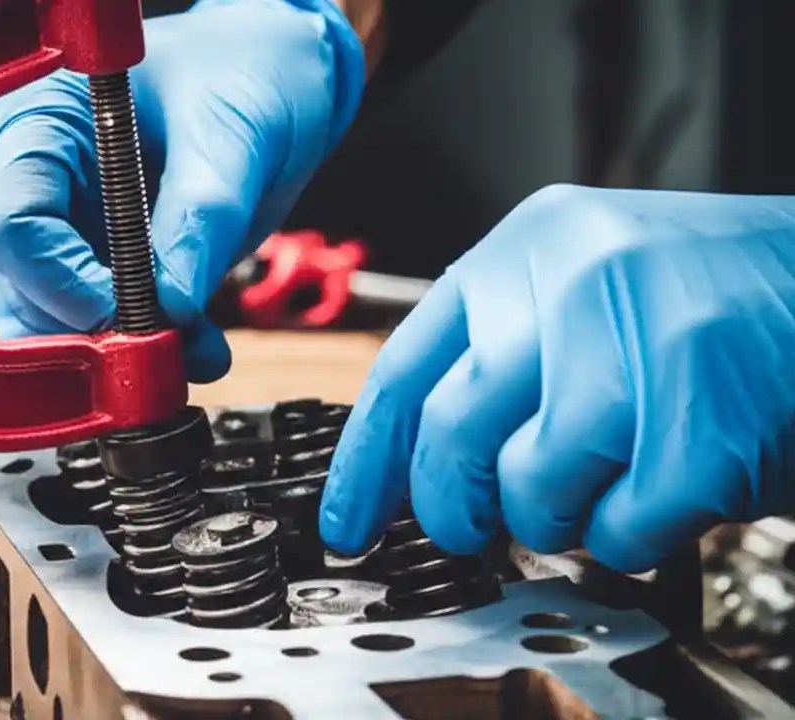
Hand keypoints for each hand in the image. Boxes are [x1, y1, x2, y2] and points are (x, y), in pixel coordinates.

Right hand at [0, 0, 366, 381]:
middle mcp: (30, 180)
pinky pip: (102, 327)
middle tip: (170, 351)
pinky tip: (198, 346)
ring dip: (126, 352)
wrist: (280, 79)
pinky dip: (148, 348)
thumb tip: (172, 305)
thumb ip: (202, 216)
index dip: (66, 284)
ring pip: (57, 324)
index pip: (13, 227)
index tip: (137, 314)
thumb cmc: (246, 70)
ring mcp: (61, 226)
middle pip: (25, 289)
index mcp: (33, 121)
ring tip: (197, 349)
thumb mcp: (235, 132)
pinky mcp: (97, 263)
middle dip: (95, 334)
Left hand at [320, 184, 794, 572]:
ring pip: (531, 485)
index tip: (347, 522)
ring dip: (560, 516)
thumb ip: (505, 361)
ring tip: (606, 486)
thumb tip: (421, 467)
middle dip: (454, 505)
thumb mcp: (588, 297)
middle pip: (451, 432)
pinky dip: (635, 534)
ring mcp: (642, 340)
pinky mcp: (706, 419)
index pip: (407, 367)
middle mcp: (573, 276)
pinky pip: (620, 527)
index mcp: (529, 244)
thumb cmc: (716, 309)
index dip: (366, 462)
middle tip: (474, 527)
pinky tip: (669, 493)